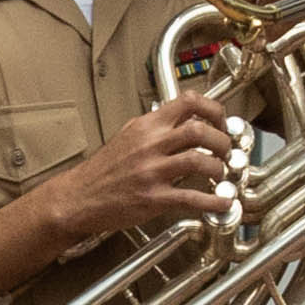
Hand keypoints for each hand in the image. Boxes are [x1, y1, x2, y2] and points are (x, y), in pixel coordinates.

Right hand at [50, 94, 246, 248]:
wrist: (78, 197)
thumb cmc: (102, 171)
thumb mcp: (128, 135)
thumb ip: (155, 127)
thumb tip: (184, 120)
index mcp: (146, 126)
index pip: (187, 102)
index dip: (213, 109)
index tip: (221, 120)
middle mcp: (150, 145)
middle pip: (200, 131)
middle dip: (222, 140)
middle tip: (226, 150)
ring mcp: (152, 172)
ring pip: (200, 161)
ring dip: (220, 168)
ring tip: (221, 173)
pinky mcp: (153, 198)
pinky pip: (192, 198)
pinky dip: (214, 201)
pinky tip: (223, 202)